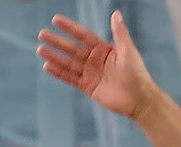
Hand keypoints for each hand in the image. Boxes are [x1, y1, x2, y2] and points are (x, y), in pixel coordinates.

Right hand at [38, 11, 155, 117]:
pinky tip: (47, 66)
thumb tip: (115, 13)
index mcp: (104, 49)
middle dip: (57, 42)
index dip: (70, 28)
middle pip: (72, 48)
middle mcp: (95, 60)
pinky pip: (70, 78)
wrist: (139, 99)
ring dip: (54, 57)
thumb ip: (120, 32)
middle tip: (42, 34)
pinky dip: (59, 73)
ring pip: (69, 63)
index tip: (56, 20)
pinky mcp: (88, 86)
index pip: (83, 35)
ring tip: (40, 49)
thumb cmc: (137, 74)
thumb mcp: (128, 51)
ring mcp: (90, 73)